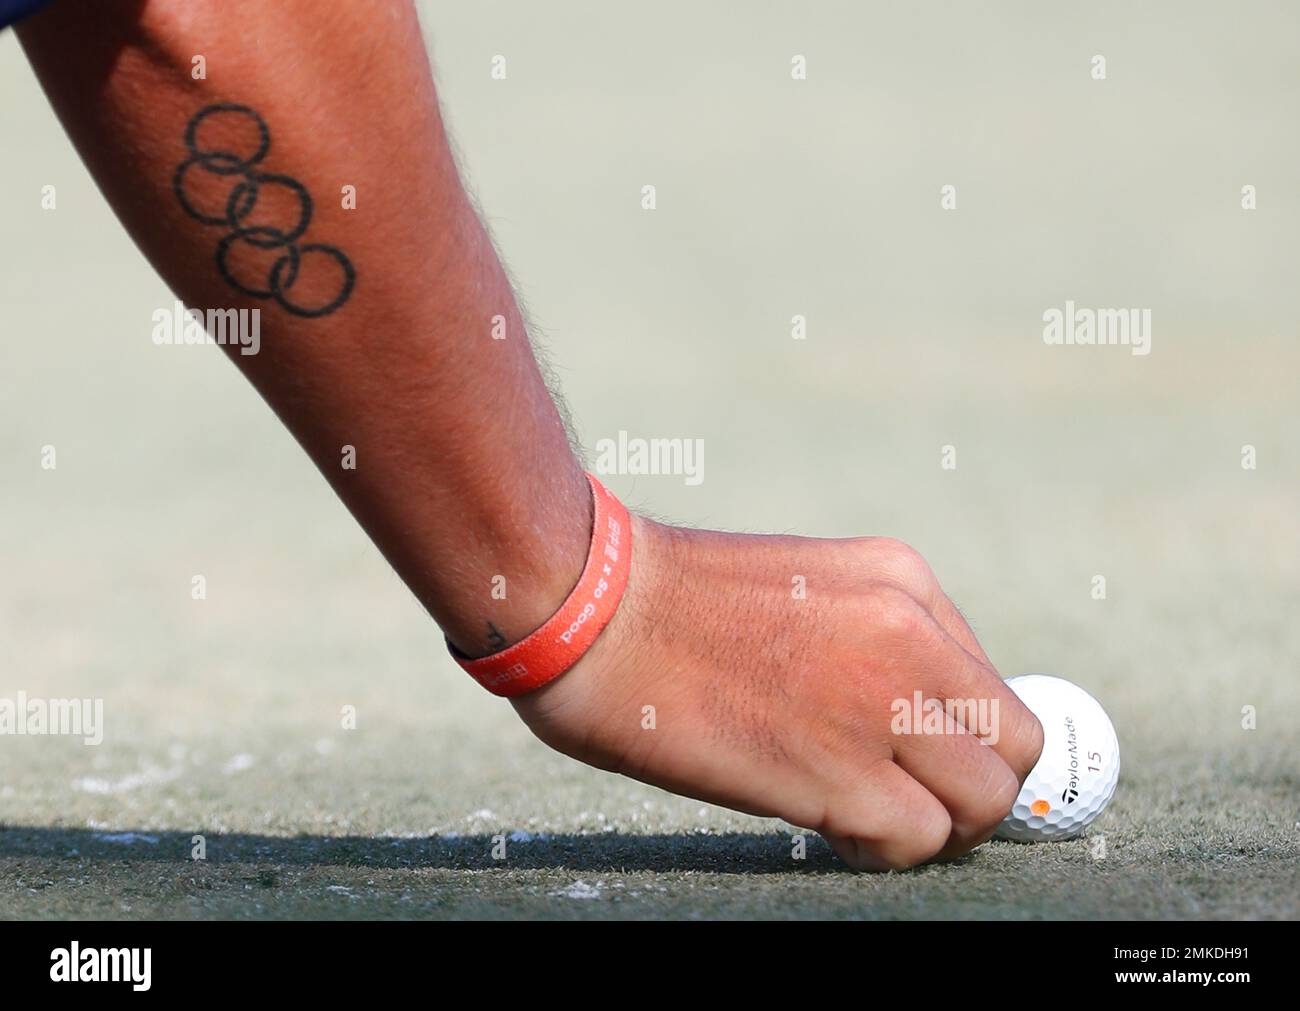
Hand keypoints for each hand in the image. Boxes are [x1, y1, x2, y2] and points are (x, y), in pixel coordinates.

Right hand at [511, 515, 1043, 869]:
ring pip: (987, 801)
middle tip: (914, 801)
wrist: (592, 608)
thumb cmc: (669, 601)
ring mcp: (881, 702)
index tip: (914, 756)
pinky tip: (833, 834)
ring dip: (939, 826)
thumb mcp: (804, 582)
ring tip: (872, 822)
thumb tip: (917, 710)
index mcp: (901, 580)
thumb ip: (872, 633)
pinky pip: (919, 840)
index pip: (990, 682)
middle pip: (1014, 743)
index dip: (960, 734)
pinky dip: (888, 853)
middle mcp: (911, 634)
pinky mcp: (839, 771)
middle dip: (975, 787)